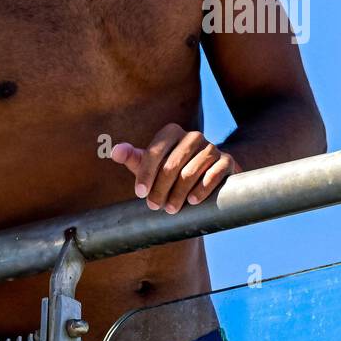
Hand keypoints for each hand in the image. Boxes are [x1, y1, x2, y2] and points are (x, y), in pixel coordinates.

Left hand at [110, 123, 242, 213]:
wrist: (207, 172)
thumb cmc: (171, 168)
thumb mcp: (150, 163)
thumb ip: (132, 157)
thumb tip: (114, 151)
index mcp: (171, 132)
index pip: (155, 152)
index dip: (145, 174)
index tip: (140, 194)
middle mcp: (193, 136)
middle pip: (173, 165)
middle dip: (161, 188)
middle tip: (155, 206)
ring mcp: (212, 147)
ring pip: (192, 171)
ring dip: (180, 193)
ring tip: (172, 208)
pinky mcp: (226, 160)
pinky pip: (214, 173)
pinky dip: (203, 188)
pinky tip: (193, 200)